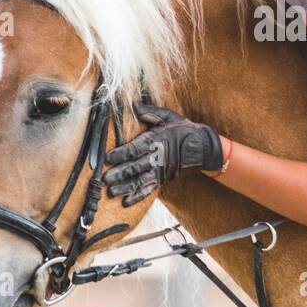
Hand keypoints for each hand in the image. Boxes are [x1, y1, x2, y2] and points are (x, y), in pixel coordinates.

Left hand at [104, 103, 223, 205]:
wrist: (201, 146)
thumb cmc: (182, 129)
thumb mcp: (168, 116)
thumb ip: (150, 112)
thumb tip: (134, 104)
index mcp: (155, 140)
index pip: (135, 148)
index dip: (121, 154)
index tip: (108, 158)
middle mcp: (156, 157)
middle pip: (135, 167)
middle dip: (120, 173)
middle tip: (106, 178)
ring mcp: (159, 170)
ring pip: (140, 181)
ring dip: (125, 187)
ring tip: (111, 192)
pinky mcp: (161, 179)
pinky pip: (148, 189)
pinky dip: (137, 196)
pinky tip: (126, 201)